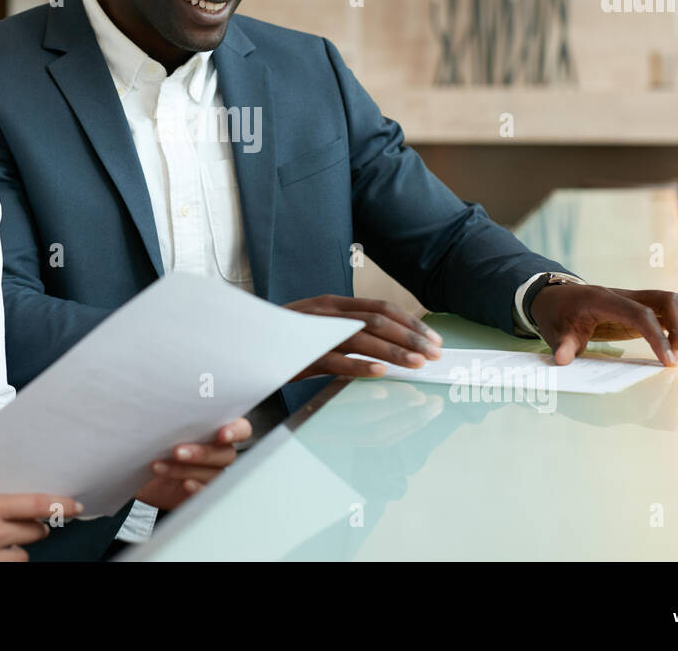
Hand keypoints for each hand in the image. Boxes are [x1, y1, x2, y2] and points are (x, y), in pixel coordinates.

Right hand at [0, 491, 82, 560]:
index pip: (34, 505)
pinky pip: (5, 569)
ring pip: (23, 557)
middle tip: (21, 524)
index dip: (60, 506)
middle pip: (35, 533)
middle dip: (33, 528)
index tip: (76, 506)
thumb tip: (26, 501)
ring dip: (17, 550)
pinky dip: (2, 562)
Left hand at [134, 418, 252, 510]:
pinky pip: (206, 492)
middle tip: (177, 451)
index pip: (241, 429)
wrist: (144, 469)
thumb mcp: (166, 426)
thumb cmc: (160, 442)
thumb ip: (176, 419)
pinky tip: (184, 484)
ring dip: (185, 469)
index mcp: (218, 429)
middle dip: (202, 453)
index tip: (222, 434)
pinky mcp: (202, 491)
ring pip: (211, 473)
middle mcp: (221, 452)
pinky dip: (196, 489)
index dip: (236, 431)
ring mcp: (213, 474)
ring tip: (160, 466)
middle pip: (225, 454)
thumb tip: (165, 412)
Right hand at [284, 295, 442, 379]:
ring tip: (416, 364)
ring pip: (361, 338)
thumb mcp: (318, 328)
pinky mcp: (301, 353)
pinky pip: (334, 359)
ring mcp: (313, 331)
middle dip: (410, 338)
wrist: (242, 339)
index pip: (381, 309)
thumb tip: (384, 346)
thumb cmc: (284, 338)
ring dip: (393, 351)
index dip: (410, 323)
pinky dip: (359, 366)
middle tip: (435, 354)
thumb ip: (347, 331)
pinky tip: (380, 373)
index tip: (433, 340)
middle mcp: (327, 313)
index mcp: (334, 304)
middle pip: (377, 321)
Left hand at [528, 284, 677, 367]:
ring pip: (672, 303)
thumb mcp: (554, 331)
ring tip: (676, 356)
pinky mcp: (638, 308)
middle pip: (667, 300)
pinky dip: (675, 328)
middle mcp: (624, 295)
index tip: (668, 361)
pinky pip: (666, 312)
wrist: (553, 297)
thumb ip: (562, 345)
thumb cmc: (556, 314)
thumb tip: (562, 360)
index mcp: (604, 299)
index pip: (640, 314)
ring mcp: (634, 300)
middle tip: (676, 358)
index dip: (657, 337)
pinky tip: (672, 350)